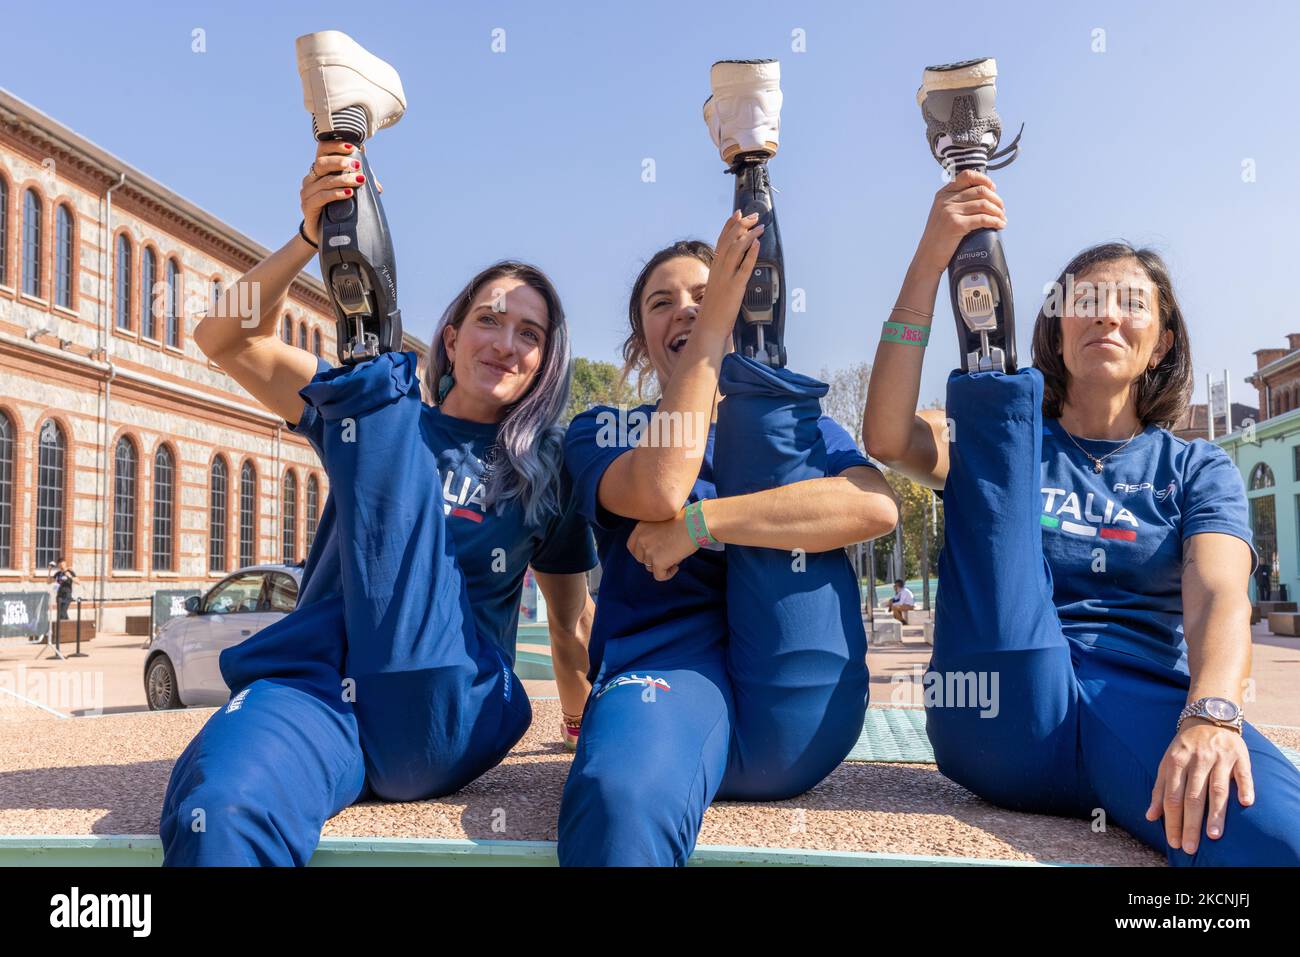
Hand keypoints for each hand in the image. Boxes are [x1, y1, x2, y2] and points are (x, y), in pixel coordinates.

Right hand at [299, 140, 367, 244]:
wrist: (321, 234)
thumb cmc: (335, 211)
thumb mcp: (346, 194)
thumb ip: (357, 186)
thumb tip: (376, 182)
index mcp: (319, 172)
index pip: (322, 150)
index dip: (335, 146)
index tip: (351, 147)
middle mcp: (310, 179)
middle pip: (322, 163)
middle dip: (340, 162)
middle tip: (357, 165)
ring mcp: (307, 192)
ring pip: (325, 180)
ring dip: (344, 179)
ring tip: (359, 180)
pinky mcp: (308, 206)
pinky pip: (322, 196)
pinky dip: (336, 193)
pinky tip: (348, 193)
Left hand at [627, 507, 699, 580]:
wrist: (694, 524)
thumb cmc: (683, 522)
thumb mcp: (660, 523)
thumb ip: (651, 535)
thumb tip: (652, 553)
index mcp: (640, 528)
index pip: (631, 546)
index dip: (641, 553)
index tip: (653, 554)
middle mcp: (641, 539)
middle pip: (640, 559)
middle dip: (652, 559)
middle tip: (667, 555)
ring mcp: (648, 551)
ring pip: (650, 568)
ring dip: (661, 566)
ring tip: (674, 558)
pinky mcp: (658, 561)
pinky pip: (659, 576)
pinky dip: (668, 574)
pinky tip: (676, 566)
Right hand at [697, 210, 764, 334]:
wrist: (708, 327)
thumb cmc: (713, 311)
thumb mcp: (716, 287)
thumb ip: (722, 274)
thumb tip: (733, 265)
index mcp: (714, 268)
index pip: (722, 240)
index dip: (730, 225)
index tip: (738, 214)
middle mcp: (718, 269)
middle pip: (729, 240)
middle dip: (742, 224)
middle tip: (753, 216)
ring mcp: (726, 277)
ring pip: (736, 249)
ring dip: (749, 235)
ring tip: (759, 227)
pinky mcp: (735, 287)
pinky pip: (744, 267)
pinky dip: (751, 254)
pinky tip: (757, 245)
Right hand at [913, 169, 1006, 275]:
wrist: (927, 257)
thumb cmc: (938, 239)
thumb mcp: (942, 214)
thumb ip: (955, 203)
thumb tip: (982, 198)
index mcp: (943, 194)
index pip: (967, 176)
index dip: (984, 180)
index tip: (993, 189)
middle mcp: (946, 200)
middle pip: (980, 191)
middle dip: (996, 200)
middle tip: (1001, 209)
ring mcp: (950, 212)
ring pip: (984, 204)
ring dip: (998, 212)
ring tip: (1002, 219)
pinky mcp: (956, 225)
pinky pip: (983, 219)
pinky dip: (995, 221)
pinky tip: (1000, 225)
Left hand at [1145, 718, 1254, 854]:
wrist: (1208, 716)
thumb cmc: (1184, 747)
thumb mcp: (1167, 763)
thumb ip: (1159, 789)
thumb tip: (1150, 817)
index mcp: (1175, 762)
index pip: (1172, 797)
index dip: (1172, 821)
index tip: (1174, 842)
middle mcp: (1197, 760)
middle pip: (1192, 797)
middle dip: (1190, 824)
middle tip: (1190, 847)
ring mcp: (1219, 757)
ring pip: (1217, 788)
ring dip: (1216, 813)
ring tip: (1214, 835)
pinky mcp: (1239, 755)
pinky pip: (1243, 773)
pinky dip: (1244, 787)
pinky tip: (1245, 803)